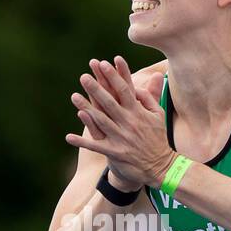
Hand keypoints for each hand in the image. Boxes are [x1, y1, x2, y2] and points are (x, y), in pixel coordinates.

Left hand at [66, 56, 175, 187]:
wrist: (162, 166)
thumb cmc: (158, 138)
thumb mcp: (159, 115)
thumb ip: (149, 98)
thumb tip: (138, 85)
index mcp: (138, 112)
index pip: (125, 90)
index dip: (114, 75)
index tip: (105, 63)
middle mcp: (129, 122)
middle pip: (109, 102)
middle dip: (96, 88)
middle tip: (84, 76)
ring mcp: (121, 138)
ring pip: (101, 120)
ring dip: (86, 109)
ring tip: (74, 97)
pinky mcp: (115, 152)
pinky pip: (96, 146)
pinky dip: (82, 141)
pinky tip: (68, 137)